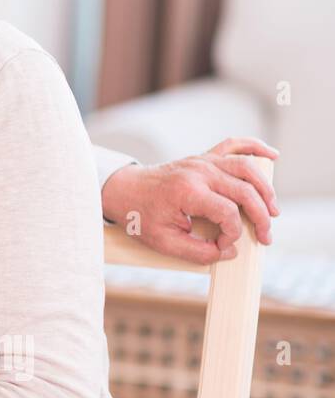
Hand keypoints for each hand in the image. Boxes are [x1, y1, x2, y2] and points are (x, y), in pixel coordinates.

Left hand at [100, 137, 279, 264]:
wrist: (122, 190)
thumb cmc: (140, 215)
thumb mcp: (163, 242)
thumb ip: (197, 252)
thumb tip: (229, 252)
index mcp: (187, 192)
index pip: (227, 213)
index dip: (232, 234)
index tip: (223, 247)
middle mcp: (198, 172)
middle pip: (244, 191)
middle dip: (261, 217)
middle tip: (265, 237)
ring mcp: (201, 161)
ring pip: (246, 168)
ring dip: (265, 189)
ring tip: (273, 210)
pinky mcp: (202, 157)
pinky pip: (233, 145)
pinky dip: (254, 147)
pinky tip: (272, 155)